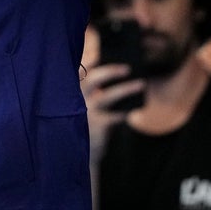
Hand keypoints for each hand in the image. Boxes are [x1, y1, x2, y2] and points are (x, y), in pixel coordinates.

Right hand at [80, 27, 143, 160]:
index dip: (89, 61)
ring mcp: (85, 112)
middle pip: (92, 79)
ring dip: (127, 88)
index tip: (100, 53)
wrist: (77, 156)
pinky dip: (126, 111)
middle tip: (127, 68)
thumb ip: (92, 94)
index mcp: (69, 93)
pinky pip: (116, 115)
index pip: (78, 71)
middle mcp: (73, 100)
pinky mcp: (97, 125)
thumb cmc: (82, 127)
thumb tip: (115, 76)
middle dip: (110, 70)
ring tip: (141, 84)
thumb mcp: (81, 109)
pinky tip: (134, 110)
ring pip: (108, 95)